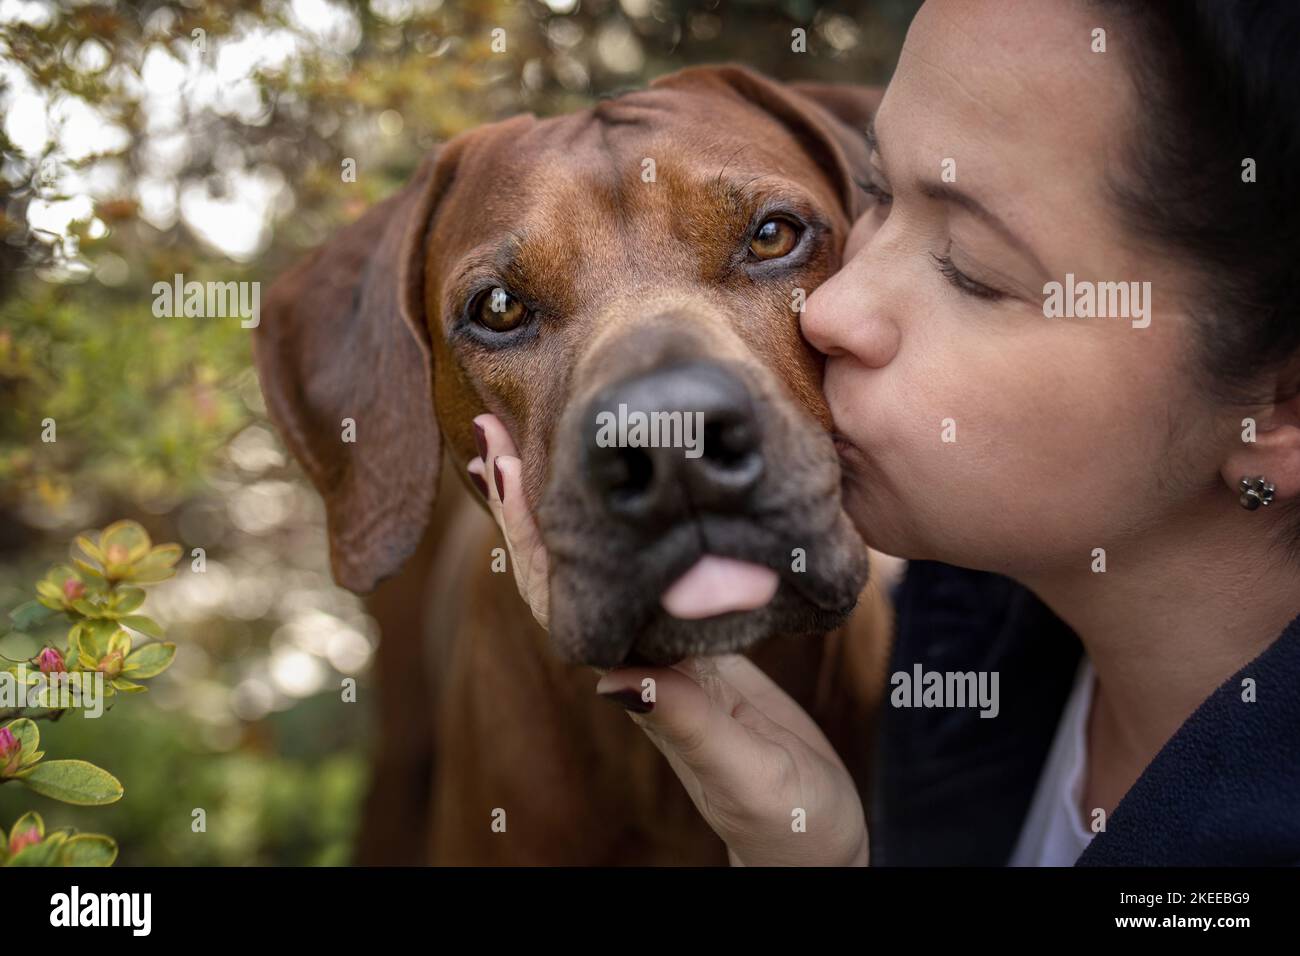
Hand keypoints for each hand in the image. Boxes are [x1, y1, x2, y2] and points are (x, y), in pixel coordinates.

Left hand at [469, 413, 869, 865]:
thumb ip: (687, 723)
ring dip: (564, 508)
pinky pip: (649, 574)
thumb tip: (617, 678)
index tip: (496, 466)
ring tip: (531, 446)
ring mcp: (669, 652)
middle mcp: (641, 662)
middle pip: (563, 573)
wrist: (814, 845)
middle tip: (490, 429)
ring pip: (600, 567)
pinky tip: (621, 498)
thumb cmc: (786, 819)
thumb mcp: (743, 771)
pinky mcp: (704, 648)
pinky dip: (623, 529)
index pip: (560, 600)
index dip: (525, 534)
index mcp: (640, 683)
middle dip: (523, 503)